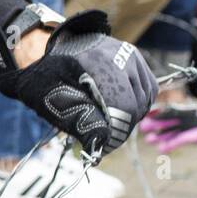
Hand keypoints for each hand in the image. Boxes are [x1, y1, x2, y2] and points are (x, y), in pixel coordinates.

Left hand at [0, 9, 157, 155]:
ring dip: (129, 116)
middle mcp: (118, 55)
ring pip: (144, 100)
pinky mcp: (135, 59)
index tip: (102, 146)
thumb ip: (78, 121)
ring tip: (106, 119)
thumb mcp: (51, 100)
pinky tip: (118, 107)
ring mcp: (129, 55)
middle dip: (120, 126)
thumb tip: (102, 142)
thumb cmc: (48, 79)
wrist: (51, 51)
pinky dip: (138, 104)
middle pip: (135, 105)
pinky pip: (149, 90)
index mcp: (95, 63)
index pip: (123, 106)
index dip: (115, 132)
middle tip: (100, 134)